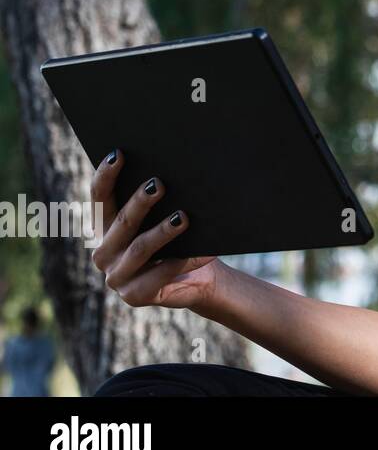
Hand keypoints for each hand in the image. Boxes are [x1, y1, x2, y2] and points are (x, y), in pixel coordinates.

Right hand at [90, 147, 222, 310]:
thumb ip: (159, 200)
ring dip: (163, 232)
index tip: (118, 153)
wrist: (198, 277)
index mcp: (105, 228)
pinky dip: (186, 260)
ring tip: (183, 217)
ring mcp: (117, 276)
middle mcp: (104, 252)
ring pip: (140, 248)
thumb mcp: (165, 216)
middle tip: (159, 184)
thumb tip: (169, 172)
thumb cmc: (182, 238)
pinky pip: (162, 273)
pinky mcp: (134, 296)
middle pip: (121, 221)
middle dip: (140, 202)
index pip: (99, 198)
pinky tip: (205, 250)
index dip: (106, 175)